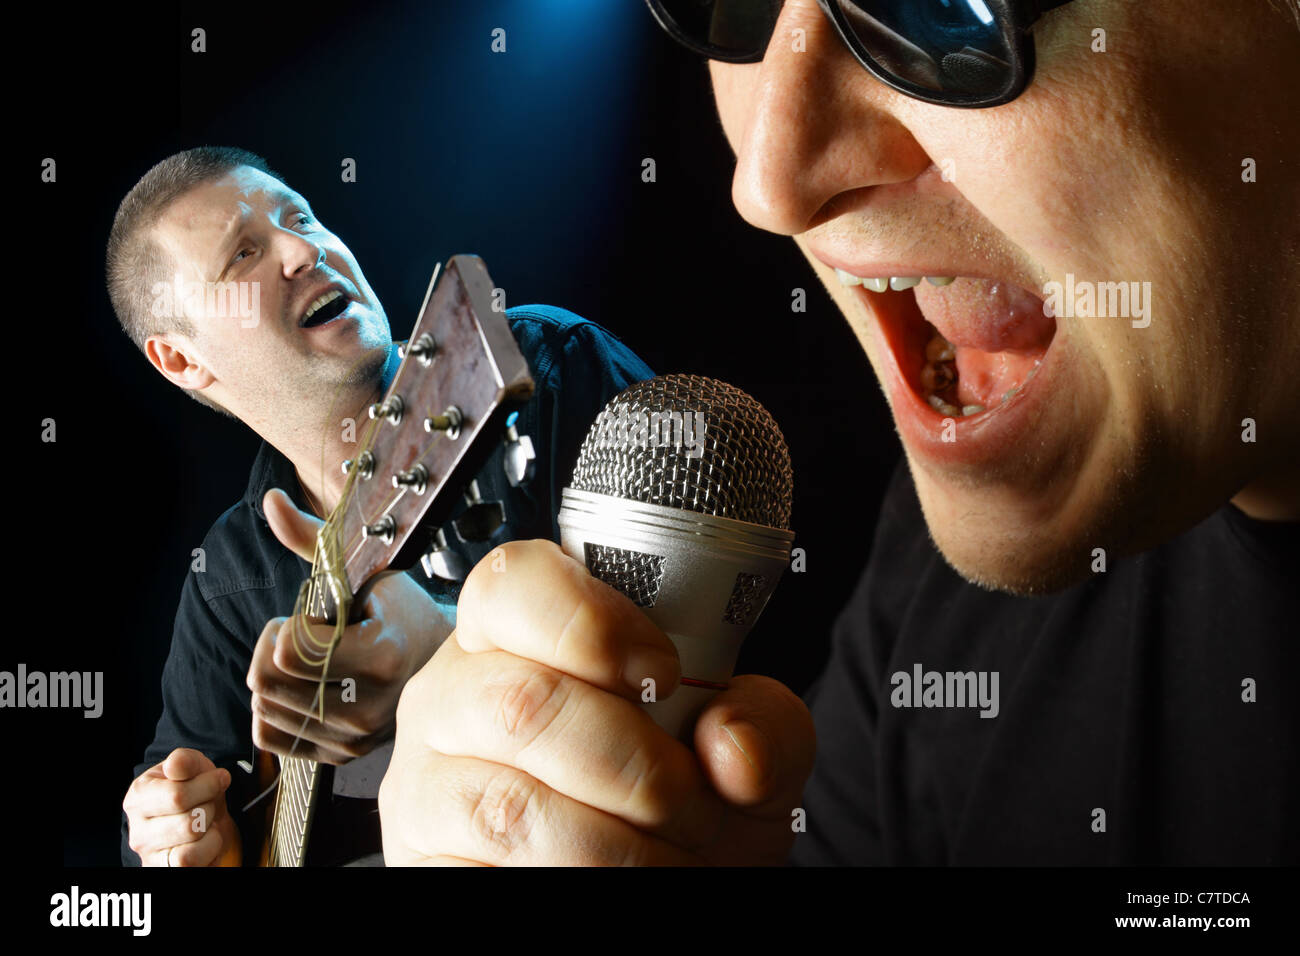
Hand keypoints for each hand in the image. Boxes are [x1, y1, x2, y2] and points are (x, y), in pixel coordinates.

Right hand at [123, 748, 240, 865]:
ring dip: (210, 834)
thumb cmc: (195, 788)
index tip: (219, 778)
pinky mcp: (165, 872)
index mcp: (138, 797)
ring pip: (189, 854)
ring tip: (207, 823)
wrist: (202, 815)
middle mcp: (137, 832)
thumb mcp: (193, 766)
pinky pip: (194, 868)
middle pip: (189, 824)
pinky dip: (210, 852)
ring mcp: (150, 857)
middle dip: (210, 809)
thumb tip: (175, 765)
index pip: (177, 796)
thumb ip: (185, 761)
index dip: (208, 785)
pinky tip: (207, 840)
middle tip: (209, 803)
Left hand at [247, 488, 450, 764]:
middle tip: (302, 634)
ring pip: (262, 709)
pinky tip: (301, 687)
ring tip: (308, 660)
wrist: (442, 661)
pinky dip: (273, 708)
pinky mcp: (341, 756)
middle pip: (265, 683)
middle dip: (272, 648)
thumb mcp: (366, 569)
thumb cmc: (403, 612)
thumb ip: (314, 539)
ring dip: (273, 678)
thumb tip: (271, 502)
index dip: (287, 625)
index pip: (289, 653)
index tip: (312, 615)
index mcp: (381, 657)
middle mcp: (368, 706)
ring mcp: (355, 738)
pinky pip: (269, 737)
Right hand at [379, 539, 815, 865]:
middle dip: (637, 766)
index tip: (663, 673)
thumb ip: (764, 723)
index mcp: (520, 637)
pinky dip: (582, 883)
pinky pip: (495, 875)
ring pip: (513, 807)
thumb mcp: (746, 750)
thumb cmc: (688, 805)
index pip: (513, 584)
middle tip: (686, 797)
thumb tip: (732, 742)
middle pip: (523, 702)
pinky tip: (613, 877)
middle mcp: (457, 700)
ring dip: (619, 845)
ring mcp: (429, 788)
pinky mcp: (427, 865)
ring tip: (663, 851)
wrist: (660, 881)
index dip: (592, 624)